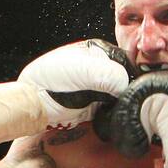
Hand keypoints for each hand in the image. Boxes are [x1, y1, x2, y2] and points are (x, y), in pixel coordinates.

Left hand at [0, 40, 137, 144]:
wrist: (34, 103)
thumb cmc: (50, 80)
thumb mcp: (80, 70)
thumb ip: (106, 74)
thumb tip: (126, 86)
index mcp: (98, 51)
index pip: (125, 61)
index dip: (131, 74)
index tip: (133, 88)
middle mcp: (100, 67)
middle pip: (126, 78)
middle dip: (129, 91)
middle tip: (130, 102)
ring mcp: (98, 87)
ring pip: (122, 95)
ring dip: (124, 103)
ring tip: (122, 110)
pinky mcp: (96, 105)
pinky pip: (114, 109)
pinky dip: (116, 113)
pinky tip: (115, 117)